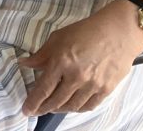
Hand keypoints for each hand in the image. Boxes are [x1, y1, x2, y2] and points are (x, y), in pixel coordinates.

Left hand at [20, 3, 142, 115]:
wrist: (117, 34)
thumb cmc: (85, 32)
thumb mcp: (57, 38)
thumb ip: (41, 55)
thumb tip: (25, 64)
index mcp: (61, 62)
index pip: (44, 88)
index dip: (34, 101)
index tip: (26, 109)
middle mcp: (76, 76)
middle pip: (56, 100)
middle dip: (44, 108)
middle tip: (36, 111)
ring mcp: (92, 85)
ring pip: (72, 105)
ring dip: (59, 109)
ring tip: (51, 108)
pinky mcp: (106, 89)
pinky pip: (89, 105)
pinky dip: (77, 108)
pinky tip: (71, 106)